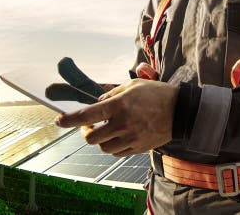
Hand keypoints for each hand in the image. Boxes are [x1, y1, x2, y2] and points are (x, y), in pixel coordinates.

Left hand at [55, 79, 177, 156]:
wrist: (180, 111)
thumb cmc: (156, 94)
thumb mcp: (132, 85)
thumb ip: (112, 93)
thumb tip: (98, 100)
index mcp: (119, 105)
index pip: (87, 115)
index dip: (69, 119)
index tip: (58, 121)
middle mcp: (123, 124)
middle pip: (91, 138)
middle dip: (86, 132)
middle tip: (89, 125)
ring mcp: (131, 138)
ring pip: (103, 147)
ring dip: (100, 140)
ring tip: (106, 130)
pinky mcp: (137, 148)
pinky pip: (116, 153)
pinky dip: (112, 146)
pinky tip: (117, 136)